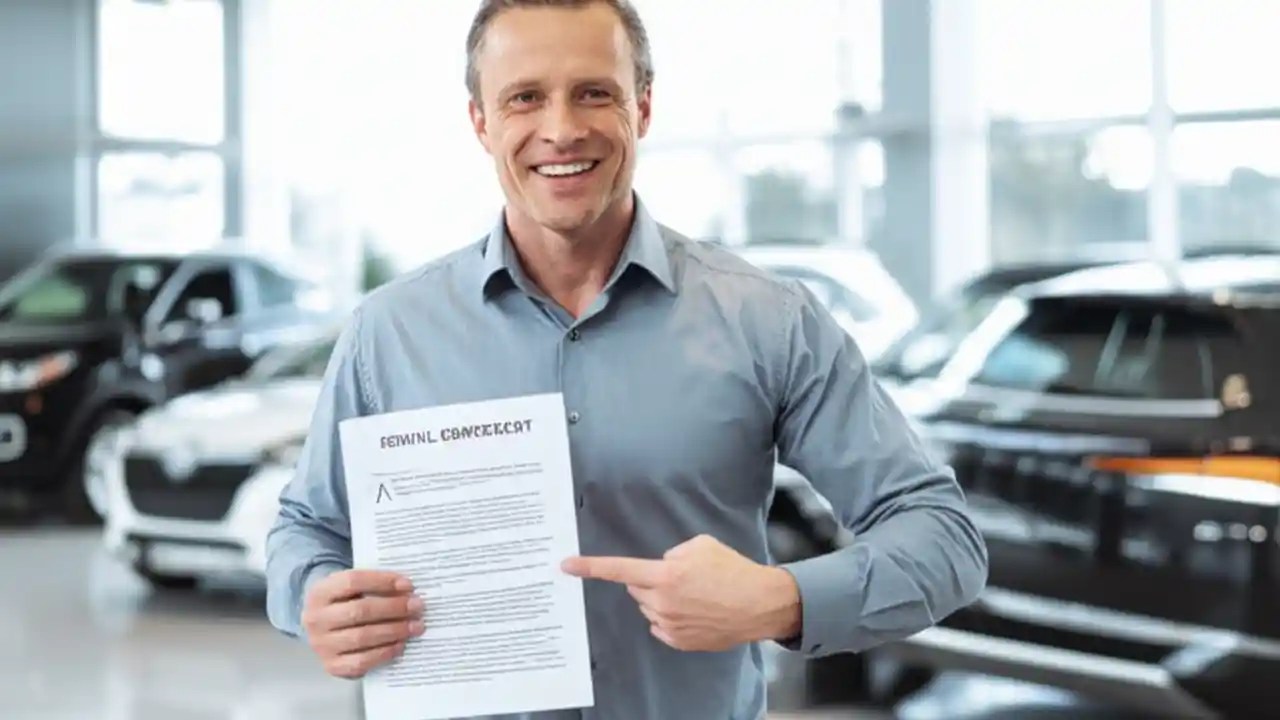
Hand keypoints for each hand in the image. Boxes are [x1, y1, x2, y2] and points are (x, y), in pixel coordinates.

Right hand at [301, 569, 425, 678]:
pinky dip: (384, 653)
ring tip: (415, 626)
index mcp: (320, 592)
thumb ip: (373, 585)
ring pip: (361, 637)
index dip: (382, 582)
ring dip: (394, 631)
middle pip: (359, 611)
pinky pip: (361, 662)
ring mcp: (321, 645)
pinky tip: (400, 645)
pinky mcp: (331, 666)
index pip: (352, 582)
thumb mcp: (350, 588)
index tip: (408, 585)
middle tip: (417, 607)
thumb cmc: (344, 603)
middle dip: (393, 608)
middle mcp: (315, 619)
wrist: (322, 629)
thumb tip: (408, 591)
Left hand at [561, 534, 800, 651]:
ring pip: (648, 606)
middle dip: (649, 579)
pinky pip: (660, 625)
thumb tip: (662, 565)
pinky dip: (670, 616)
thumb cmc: (732, 570)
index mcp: (666, 575)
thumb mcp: (701, 545)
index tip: (566, 566)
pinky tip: (694, 611)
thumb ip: (672, 553)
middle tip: (678, 577)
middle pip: (636, 587)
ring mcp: (670, 625)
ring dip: (660, 598)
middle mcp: (662, 602)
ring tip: (694, 595)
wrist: (759, 604)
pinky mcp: (678, 640)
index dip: (590, 567)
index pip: (619, 569)